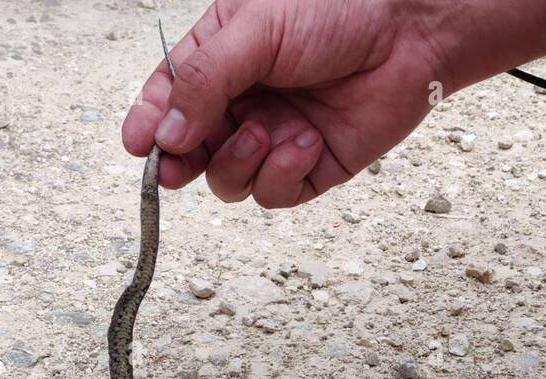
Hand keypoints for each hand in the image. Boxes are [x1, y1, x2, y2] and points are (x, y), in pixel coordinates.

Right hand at [120, 0, 465, 207]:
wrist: (409, 30)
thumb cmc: (336, 9)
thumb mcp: (253, 30)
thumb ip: (204, 80)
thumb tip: (168, 134)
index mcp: (222, 60)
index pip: (170, 99)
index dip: (149, 124)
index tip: (136, 144)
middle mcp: (244, 103)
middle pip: (192, 151)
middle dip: (179, 162)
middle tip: (174, 168)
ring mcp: (275, 138)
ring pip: (227, 179)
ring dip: (239, 162)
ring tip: (267, 130)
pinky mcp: (309, 169)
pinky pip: (273, 193)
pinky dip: (283, 173)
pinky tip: (306, 141)